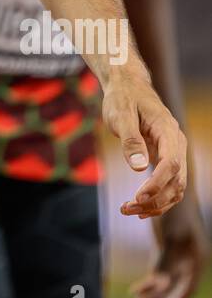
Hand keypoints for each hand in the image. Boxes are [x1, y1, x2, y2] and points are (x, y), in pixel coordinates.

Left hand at [101, 69, 187, 217]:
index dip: (157, 184)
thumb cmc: (123, 98)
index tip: (137, 197)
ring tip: (129, 210)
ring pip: (175, 187)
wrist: (127, 86)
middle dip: (155, 199)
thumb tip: (138, 167)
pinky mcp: (165, 158)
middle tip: (127, 208)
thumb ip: (130, 140)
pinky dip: (157, 199)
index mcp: (168, 130)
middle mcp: (176, 143)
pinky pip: (168, 184)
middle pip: (177, 181)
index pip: (171, 164)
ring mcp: (173, 152)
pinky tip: (140, 208)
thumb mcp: (121, 114)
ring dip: (156, 204)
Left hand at [128, 205, 209, 297]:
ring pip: (166, 286)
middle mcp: (189, 262)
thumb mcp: (171, 224)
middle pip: (176, 290)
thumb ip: (167, 253)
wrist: (171, 187)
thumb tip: (159, 278)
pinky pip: (157, 277)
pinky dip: (147, 286)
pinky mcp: (165, 257)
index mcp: (196, 257)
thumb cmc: (173, 204)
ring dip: (152, 297)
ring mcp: (177, 260)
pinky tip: (135, 292)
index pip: (189, 286)